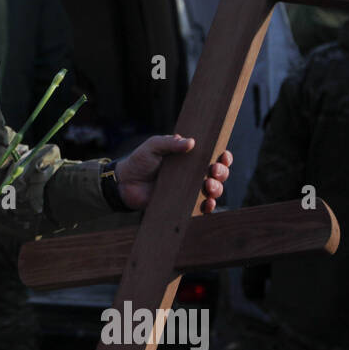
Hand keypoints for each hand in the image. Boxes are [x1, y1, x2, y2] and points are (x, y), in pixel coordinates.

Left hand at [117, 135, 232, 212]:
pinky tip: (207, 203)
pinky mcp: (184, 204)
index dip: (223, 156)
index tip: (222, 155)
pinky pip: (202, 206)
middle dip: (222, 172)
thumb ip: (169, 142)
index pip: (213, 155)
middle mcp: (194, 173)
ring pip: (214, 189)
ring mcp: (190, 189)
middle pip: (219, 173)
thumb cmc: (139, 161)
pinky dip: (209, 206)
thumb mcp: (153, 146)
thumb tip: (191, 142)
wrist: (125, 184)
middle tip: (213, 170)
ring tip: (208, 186)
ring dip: (217, 188)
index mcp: (190, 157)